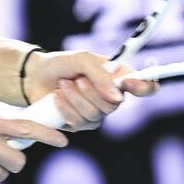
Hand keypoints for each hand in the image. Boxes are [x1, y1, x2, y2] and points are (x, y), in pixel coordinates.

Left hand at [23, 50, 158, 131]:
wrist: (36, 76)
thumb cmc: (63, 63)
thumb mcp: (82, 59)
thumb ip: (100, 74)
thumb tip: (116, 97)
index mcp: (120, 77)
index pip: (146, 87)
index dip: (145, 87)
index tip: (130, 82)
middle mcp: (112, 98)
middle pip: (114, 105)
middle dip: (91, 92)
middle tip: (77, 79)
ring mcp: (97, 114)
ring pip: (94, 115)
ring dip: (75, 98)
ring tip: (63, 85)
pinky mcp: (80, 124)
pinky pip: (79, 123)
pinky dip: (66, 108)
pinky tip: (58, 98)